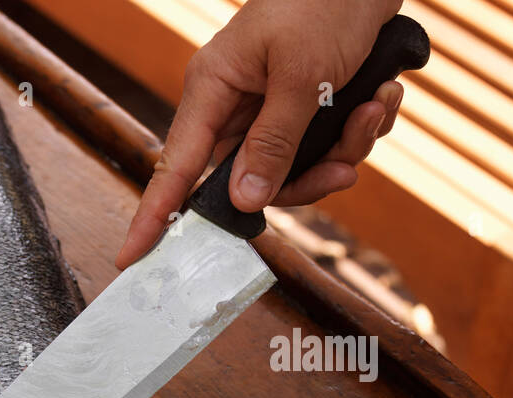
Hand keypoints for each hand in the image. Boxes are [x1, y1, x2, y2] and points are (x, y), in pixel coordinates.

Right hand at [117, 0, 405, 267]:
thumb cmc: (325, 0)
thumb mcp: (301, 74)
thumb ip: (273, 143)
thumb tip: (242, 201)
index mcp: (213, 89)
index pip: (175, 169)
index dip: (153, 217)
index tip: (130, 257)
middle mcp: (236, 104)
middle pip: (251, 180)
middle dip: (306, 177)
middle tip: (343, 168)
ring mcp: (271, 106)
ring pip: (296, 167)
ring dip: (344, 148)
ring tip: (375, 108)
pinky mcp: (305, 105)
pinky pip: (325, 145)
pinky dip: (360, 128)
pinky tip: (381, 94)